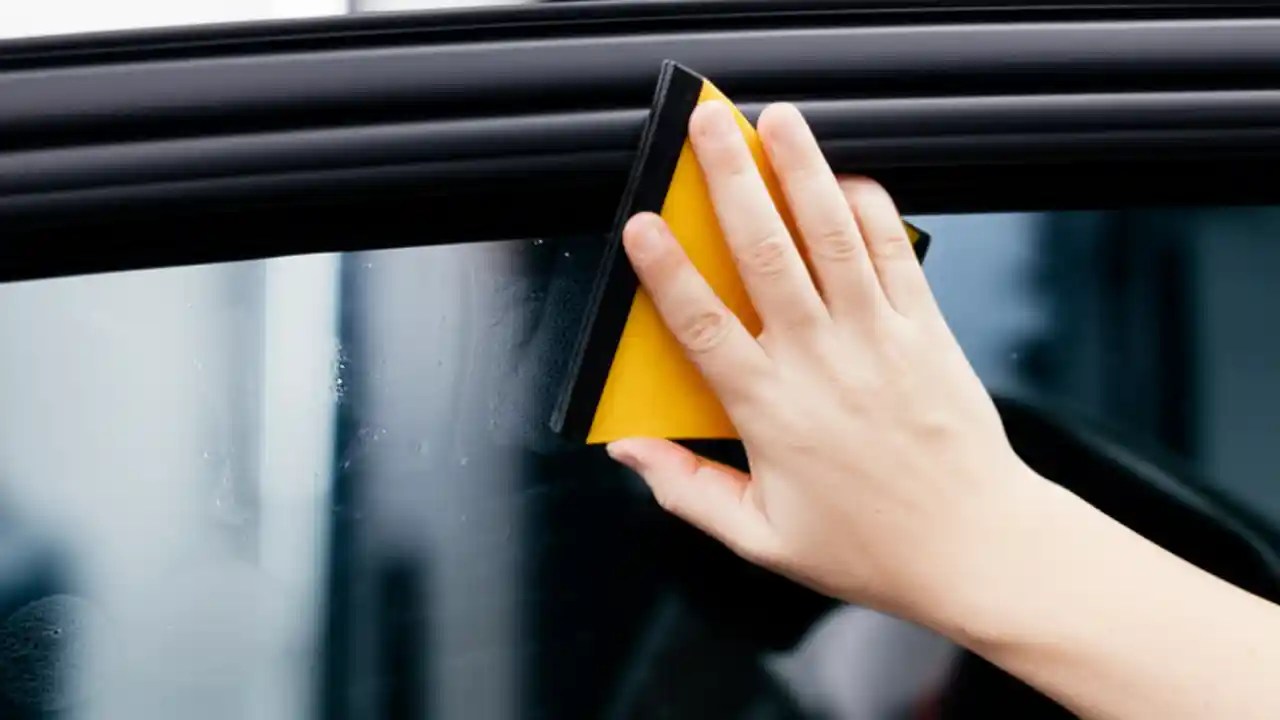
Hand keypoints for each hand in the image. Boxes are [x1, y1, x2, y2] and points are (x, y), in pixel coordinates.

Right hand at [608, 101, 1055, 627]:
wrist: (976, 547)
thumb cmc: (870, 546)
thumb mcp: (760, 538)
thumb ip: (687, 490)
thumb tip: (630, 452)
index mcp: (771, 412)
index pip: (703, 324)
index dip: (666, 270)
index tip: (641, 224)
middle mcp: (822, 362)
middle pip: (765, 254)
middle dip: (730, 181)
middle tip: (706, 128)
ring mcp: (879, 339)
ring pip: (832, 236)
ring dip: (802, 171)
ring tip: (779, 121)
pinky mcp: (926, 331)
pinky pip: (896, 254)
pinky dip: (871, 210)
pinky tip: (847, 178)